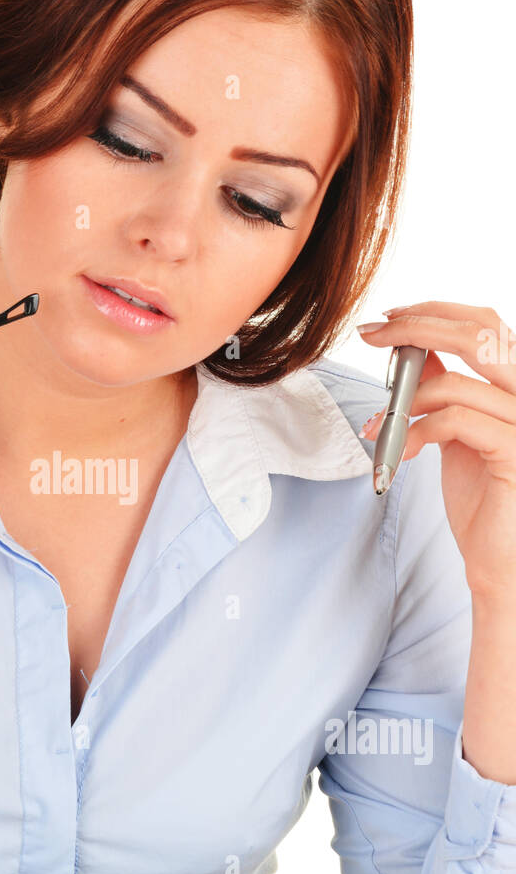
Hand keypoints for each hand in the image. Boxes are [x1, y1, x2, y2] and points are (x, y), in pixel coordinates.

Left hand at [357, 301, 515, 600]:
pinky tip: (401, 452)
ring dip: (404, 401)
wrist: (501, 561)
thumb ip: (447, 390)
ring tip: (378, 426)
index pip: (483, 322)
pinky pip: (457, 421)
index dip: (433, 311)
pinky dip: (418, 430)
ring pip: (458, 382)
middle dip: (415, 327)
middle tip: (372, 336)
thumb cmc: (483, 500)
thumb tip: (419, 347)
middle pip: (479, 332)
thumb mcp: (457, 432)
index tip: (386, 320)